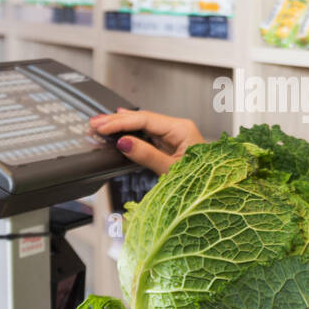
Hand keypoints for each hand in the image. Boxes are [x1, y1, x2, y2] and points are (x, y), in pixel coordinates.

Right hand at [88, 107, 204, 174]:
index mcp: (181, 129)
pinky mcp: (170, 144)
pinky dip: (131, 132)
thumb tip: (125, 143)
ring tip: (101, 124)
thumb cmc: (203, 180)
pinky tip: (120, 127)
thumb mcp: (171, 170)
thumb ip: (147, 155)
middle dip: (117, 121)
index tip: (102, 127)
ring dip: (121, 125)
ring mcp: (174, 135)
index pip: (145, 120)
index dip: (121, 122)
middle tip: (94, 123)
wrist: (214, 190)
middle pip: (142, 119)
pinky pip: (147, 134)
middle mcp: (178, 128)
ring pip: (143, 125)